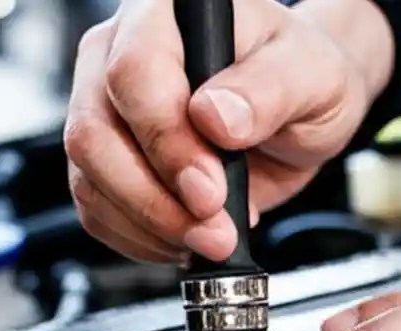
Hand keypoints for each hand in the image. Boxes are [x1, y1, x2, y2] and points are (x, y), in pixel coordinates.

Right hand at [64, 0, 392, 263]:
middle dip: (155, 199)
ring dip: (151, 225)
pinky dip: (141, 238)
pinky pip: (97, 209)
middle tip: (215, 231)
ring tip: (212, 238)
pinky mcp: (106, 160)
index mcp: (165, 14)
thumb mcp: (311, 75)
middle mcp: (119, 53)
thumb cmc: (302, 77)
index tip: (210, 190)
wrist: (300, 114)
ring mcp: (105, 108)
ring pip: (90, 178)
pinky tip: (186, 239)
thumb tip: (214, 117)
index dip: (166, 140)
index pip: (134, 72)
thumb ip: (268, 90)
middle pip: (94, 133)